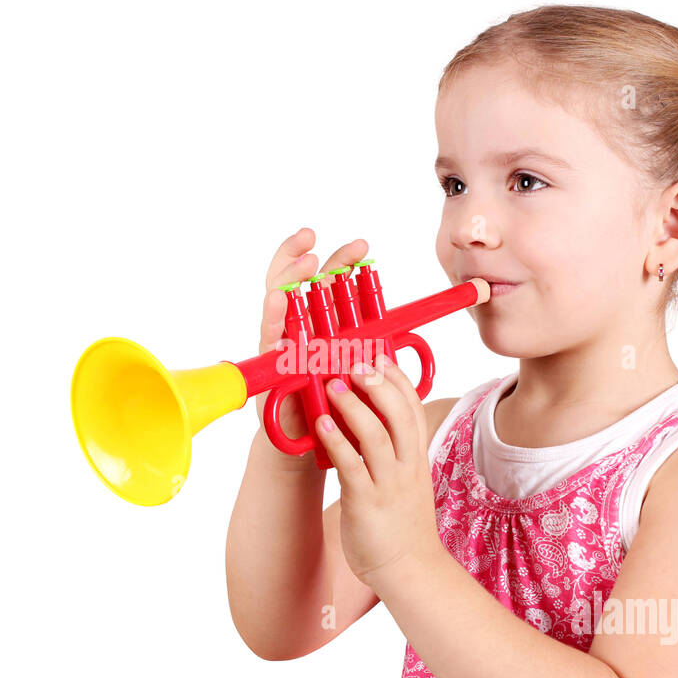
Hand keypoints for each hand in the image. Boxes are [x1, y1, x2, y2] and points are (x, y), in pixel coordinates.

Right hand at [256, 228, 368, 451]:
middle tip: (317, 239)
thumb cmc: (336, 401)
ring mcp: (282, 339)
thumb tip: (409, 336)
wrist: (313, 438)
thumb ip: (377, 350)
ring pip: (280, 298)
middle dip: (308, 256)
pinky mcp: (269, 361)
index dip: (343, 262)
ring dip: (291, 277)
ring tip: (305, 262)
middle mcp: (300, 324)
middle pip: (300, 282)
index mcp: (324, 322)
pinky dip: (273, 317)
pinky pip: (268, 335)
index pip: (329, 282)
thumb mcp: (362, 370)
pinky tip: (279, 302)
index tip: (362, 247)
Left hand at [314, 354, 440, 584]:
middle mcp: (406, 466)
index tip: (377, 356)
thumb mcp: (407, 479)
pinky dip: (337, 442)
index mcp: (416, 456)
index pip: (412, 406)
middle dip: (377, 383)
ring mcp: (388, 484)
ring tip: (333, 385)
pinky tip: (321, 424)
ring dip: (354, 406)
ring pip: (376, 435)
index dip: (395, 378)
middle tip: (354, 362)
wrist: (409, 570)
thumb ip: (395, 449)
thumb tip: (374, 418)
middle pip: (398, 412)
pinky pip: (352, 466)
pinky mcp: (367, 503)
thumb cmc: (402, 524)